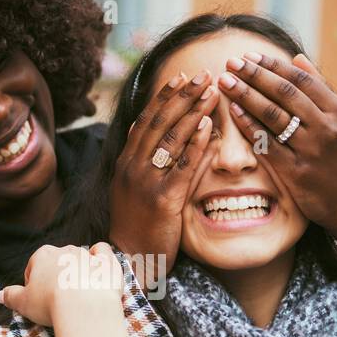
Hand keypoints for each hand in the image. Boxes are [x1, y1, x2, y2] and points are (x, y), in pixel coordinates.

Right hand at [108, 70, 219, 278]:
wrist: (130, 261)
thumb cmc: (137, 227)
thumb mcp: (133, 190)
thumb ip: (142, 162)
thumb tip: (151, 134)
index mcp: (125, 163)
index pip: (146, 120)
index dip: (164, 97)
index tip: (181, 76)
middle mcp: (131, 167)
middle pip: (159, 122)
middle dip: (182, 96)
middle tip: (203, 75)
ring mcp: (145, 183)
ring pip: (170, 139)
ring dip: (193, 111)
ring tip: (211, 91)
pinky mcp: (162, 200)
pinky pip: (181, 167)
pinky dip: (195, 145)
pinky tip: (208, 127)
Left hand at [219, 52, 336, 259]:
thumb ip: (321, 89)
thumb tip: (297, 57)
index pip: (301, 80)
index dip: (273, 66)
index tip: (250, 56)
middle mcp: (327, 128)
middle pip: (284, 93)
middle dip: (254, 75)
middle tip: (231, 62)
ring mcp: (312, 150)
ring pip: (272, 115)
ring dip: (245, 95)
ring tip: (225, 82)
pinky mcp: (297, 173)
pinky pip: (266, 143)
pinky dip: (249, 125)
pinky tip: (233, 111)